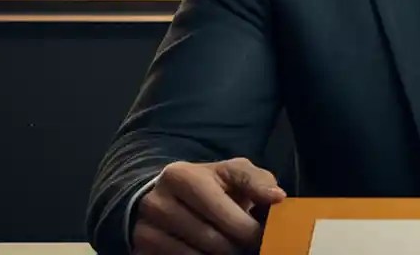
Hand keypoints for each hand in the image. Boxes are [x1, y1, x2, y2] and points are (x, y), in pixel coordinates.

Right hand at [132, 157, 286, 254]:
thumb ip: (256, 181)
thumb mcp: (231, 172)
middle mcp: (158, 203)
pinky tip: (210, 252)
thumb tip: (278, 197)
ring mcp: (146, 229)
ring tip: (232, 247)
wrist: (160, 194)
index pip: (229, 216)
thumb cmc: (207, 184)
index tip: (265, 235)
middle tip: (250, 246)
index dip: (253, 231)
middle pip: (214, 242)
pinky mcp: (141, 249)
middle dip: (239, 247)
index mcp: (183, 177)